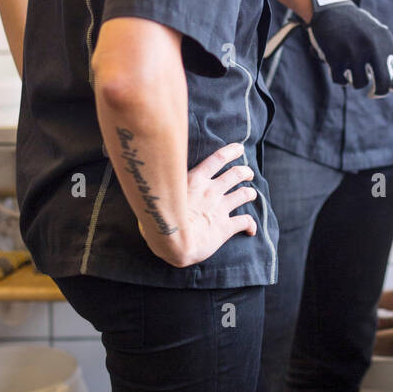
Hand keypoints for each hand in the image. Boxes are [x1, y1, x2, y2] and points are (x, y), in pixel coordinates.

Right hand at [139, 142, 256, 266]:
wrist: (172, 242)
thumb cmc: (157, 218)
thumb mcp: (156, 194)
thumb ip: (159, 186)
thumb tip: (141, 180)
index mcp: (195, 180)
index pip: (218, 159)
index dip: (231, 152)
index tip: (239, 148)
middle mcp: (211, 191)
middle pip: (235, 174)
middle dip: (244, 171)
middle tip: (248, 173)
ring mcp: (220, 208)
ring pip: (244, 194)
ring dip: (250, 193)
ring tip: (251, 194)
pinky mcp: (226, 227)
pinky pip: (245, 222)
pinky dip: (251, 224)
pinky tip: (251, 230)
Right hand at [306, 0, 392, 97]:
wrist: (331, 9)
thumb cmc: (357, 26)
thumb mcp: (377, 33)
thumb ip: (389, 52)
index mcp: (385, 40)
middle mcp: (372, 46)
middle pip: (383, 83)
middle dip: (379, 92)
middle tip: (373, 94)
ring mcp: (353, 52)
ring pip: (360, 83)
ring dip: (355, 81)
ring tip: (351, 71)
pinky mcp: (336, 57)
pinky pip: (341, 81)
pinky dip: (340, 78)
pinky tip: (338, 68)